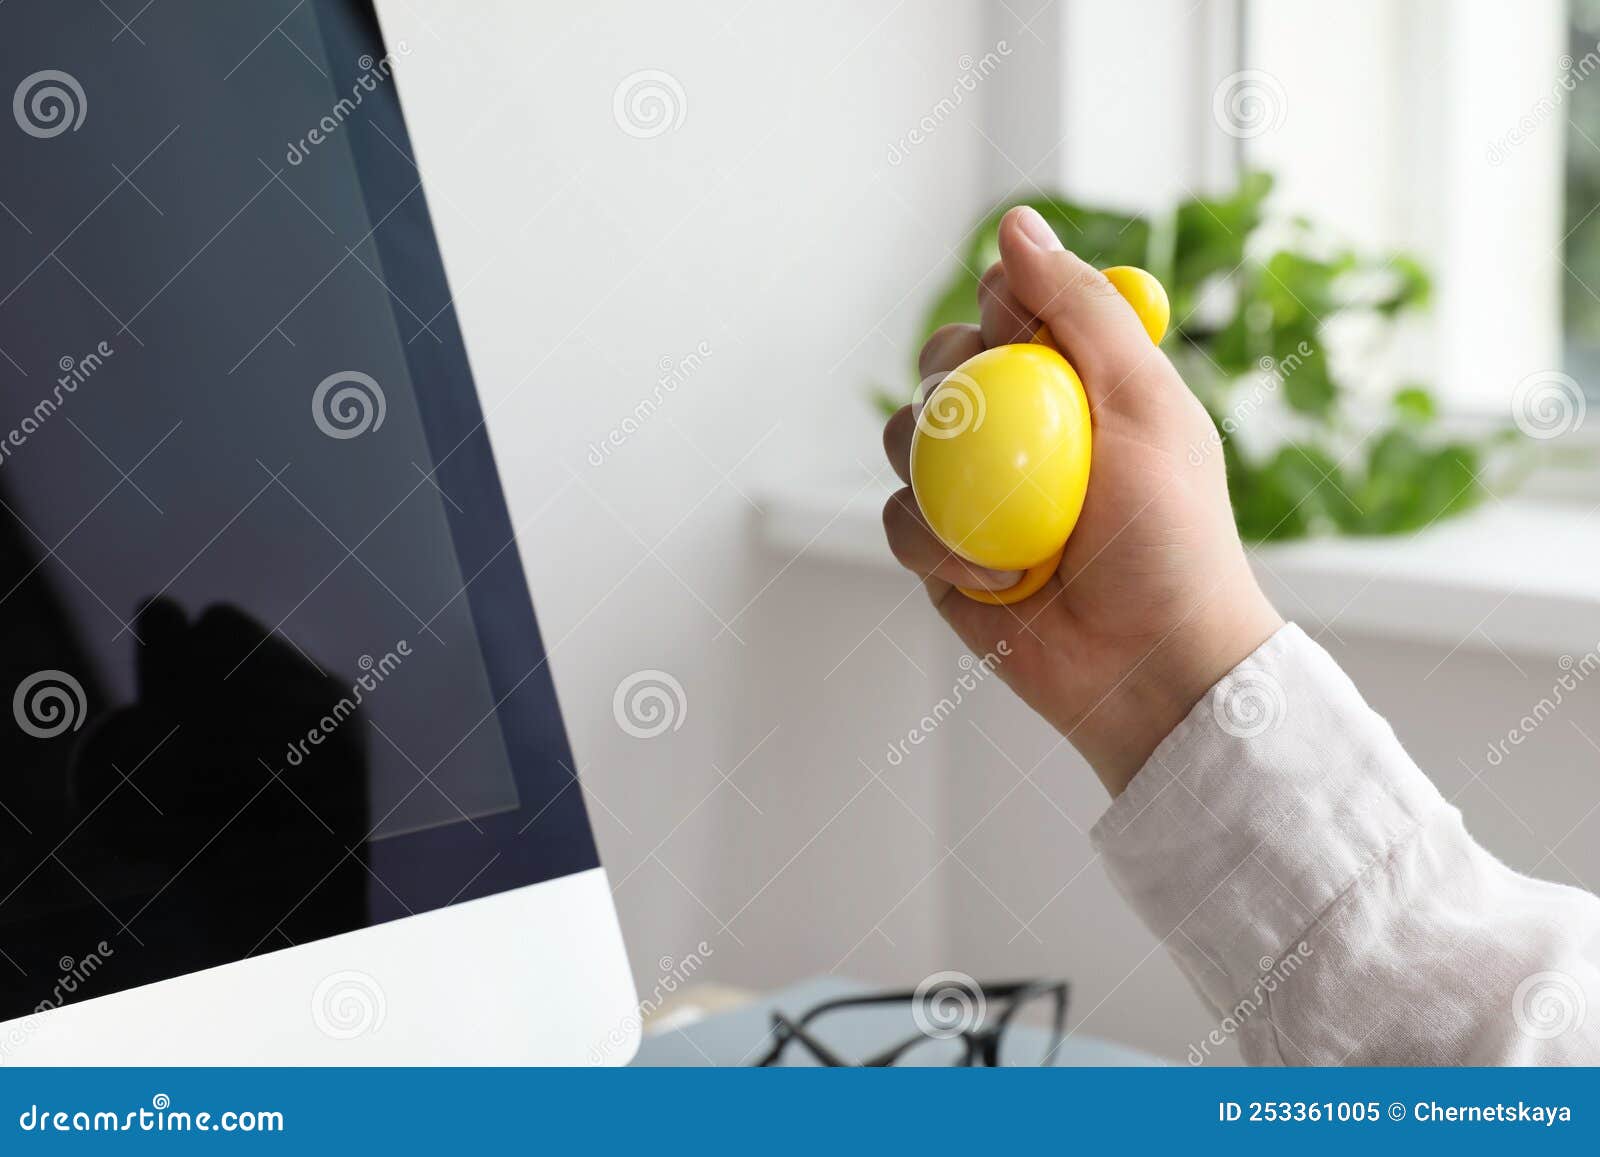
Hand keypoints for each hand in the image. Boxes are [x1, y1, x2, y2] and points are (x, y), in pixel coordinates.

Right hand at [882, 206, 1281, 794]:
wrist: (1153, 668)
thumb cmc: (1172, 537)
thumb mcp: (1145, 405)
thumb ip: (1082, 312)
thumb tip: (1014, 226)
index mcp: (1077, 382)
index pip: (1009, 306)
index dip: (1001, 309)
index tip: (1016, 335)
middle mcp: (1021, 430)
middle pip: (943, 363)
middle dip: (953, 383)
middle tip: (995, 425)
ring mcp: (977, 493)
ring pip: (905, 437)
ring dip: (935, 469)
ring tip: (1002, 518)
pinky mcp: (944, 555)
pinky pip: (900, 520)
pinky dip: (937, 543)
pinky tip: (996, 576)